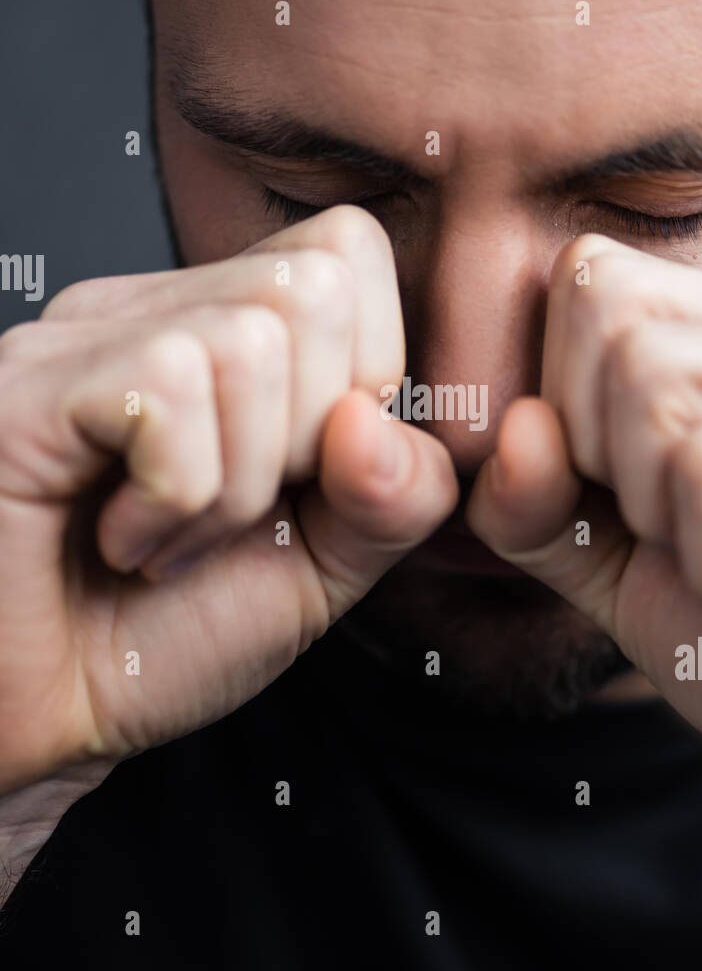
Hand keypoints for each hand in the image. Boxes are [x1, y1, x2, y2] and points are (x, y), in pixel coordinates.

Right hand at [0, 207, 456, 793]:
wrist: (33, 720)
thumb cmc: (152, 638)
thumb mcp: (322, 567)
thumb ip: (396, 495)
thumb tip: (380, 421)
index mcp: (225, 333)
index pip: (347, 251)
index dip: (367, 372)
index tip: (302, 476)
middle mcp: (156, 313)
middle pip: (317, 283)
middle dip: (308, 437)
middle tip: (233, 514)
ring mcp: (87, 337)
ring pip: (251, 339)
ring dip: (237, 485)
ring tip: (174, 537)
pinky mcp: (33, 384)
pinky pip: (171, 392)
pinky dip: (174, 499)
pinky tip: (124, 539)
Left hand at [468, 233, 701, 803]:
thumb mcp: (632, 581)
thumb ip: (545, 509)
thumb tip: (512, 427)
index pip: (592, 281)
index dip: (566, 403)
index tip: (637, 507)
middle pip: (608, 312)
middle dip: (604, 458)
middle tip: (693, 542)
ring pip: (652, 374)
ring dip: (664, 516)